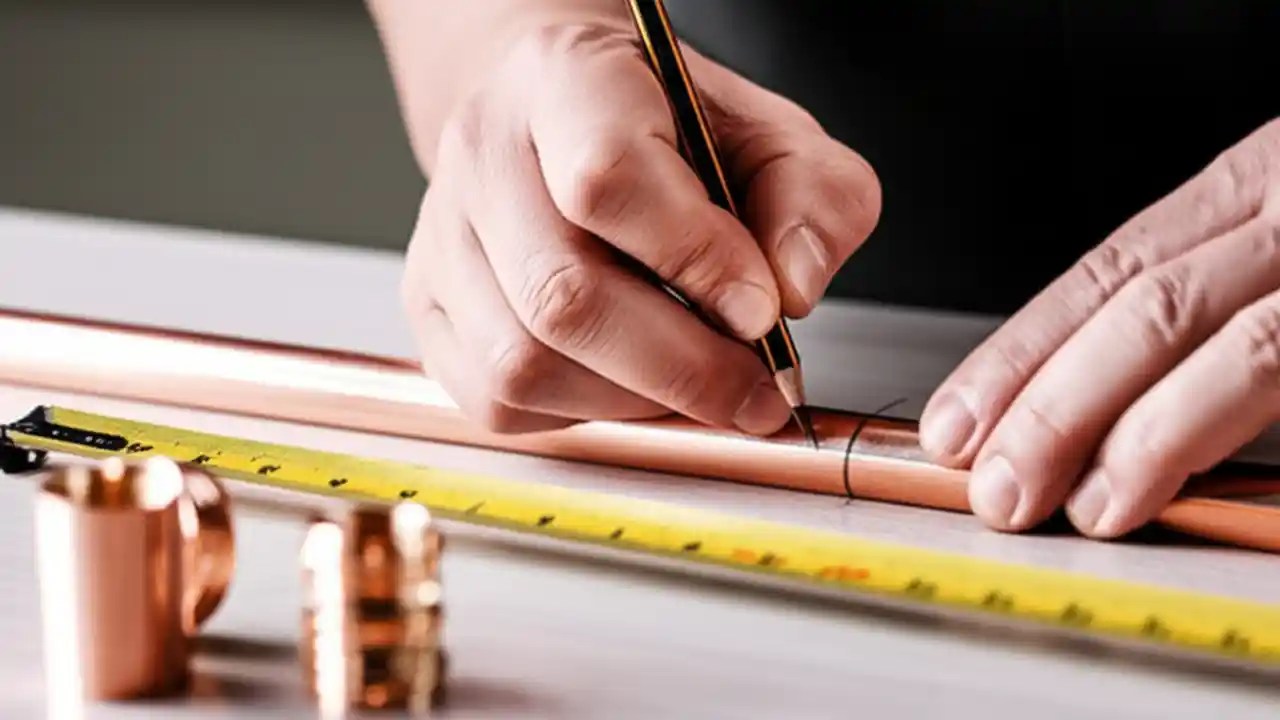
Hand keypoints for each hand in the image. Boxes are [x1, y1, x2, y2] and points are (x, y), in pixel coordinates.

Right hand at [401, 21, 879, 433]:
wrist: (559, 118)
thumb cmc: (665, 127)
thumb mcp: (769, 134)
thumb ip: (814, 198)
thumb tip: (794, 288)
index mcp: (567, 78)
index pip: (606, 180)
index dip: (695, 261)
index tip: (763, 313)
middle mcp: (483, 151)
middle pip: (563, 294)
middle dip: (681, 369)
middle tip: (755, 394)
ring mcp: (442, 234)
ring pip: (522, 363)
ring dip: (633, 402)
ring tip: (695, 386)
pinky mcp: (427, 304)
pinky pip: (494, 400)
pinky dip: (580, 415)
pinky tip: (629, 385)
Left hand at [920, 118, 1279, 538]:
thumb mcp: (1269, 254)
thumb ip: (1187, 316)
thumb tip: (1083, 416)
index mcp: (1246, 193)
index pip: (1104, 274)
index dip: (1018, 355)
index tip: (953, 423)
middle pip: (1142, 306)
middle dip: (1052, 405)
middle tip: (993, 487)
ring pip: (1217, 342)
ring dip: (1125, 434)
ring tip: (1063, 505)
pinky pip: (1279, 369)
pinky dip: (1202, 432)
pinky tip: (1152, 486)